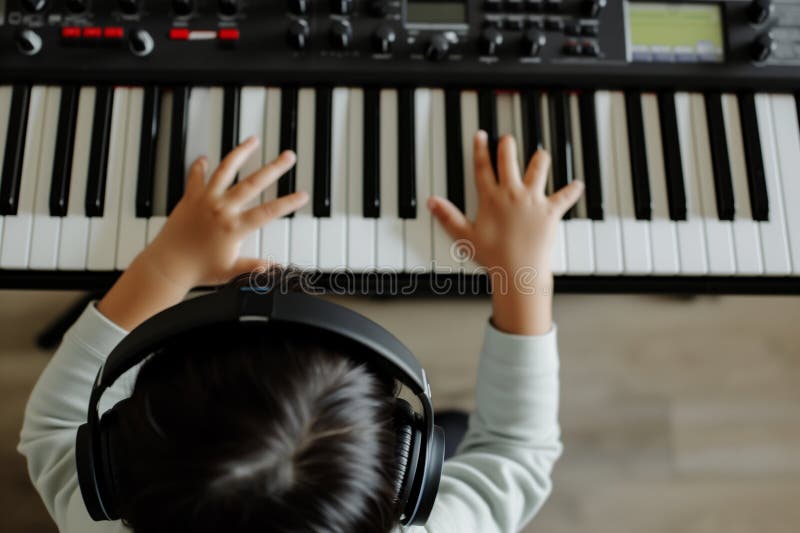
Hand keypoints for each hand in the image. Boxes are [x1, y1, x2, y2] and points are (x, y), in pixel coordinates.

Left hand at [98, 137, 306, 329]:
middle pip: (253, 183)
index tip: (302, 195)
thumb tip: (275, 267)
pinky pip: (196, 177)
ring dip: (241, 153)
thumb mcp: (231, 271)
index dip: (288, 203)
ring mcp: (205, 200)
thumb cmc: (198, 270)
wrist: (168, 266)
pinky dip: (200, 167)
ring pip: (226, 170)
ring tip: (253, 140)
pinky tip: (204, 158)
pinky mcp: (190, 198)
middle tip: (288, 157)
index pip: (268, 212)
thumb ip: (254, 267)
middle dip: (274, 168)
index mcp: (235, 227)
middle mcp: (222, 209)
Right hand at [427, 131, 582, 334]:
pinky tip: (578, 185)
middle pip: (509, 160)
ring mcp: (533, 200)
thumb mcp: (464, 236)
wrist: (518, 271)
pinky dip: (572, 190)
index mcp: (491, 198)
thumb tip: (432, 202)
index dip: (480, 149)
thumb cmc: (493, 256)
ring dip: (540, 159)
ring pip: (538, 169)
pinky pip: (565, 196)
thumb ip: (448, 216)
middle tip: (508, 138)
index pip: (483, 168)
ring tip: (541, 154)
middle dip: (508, 146)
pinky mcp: (550, 211)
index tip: (481, 135)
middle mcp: (512, 193)